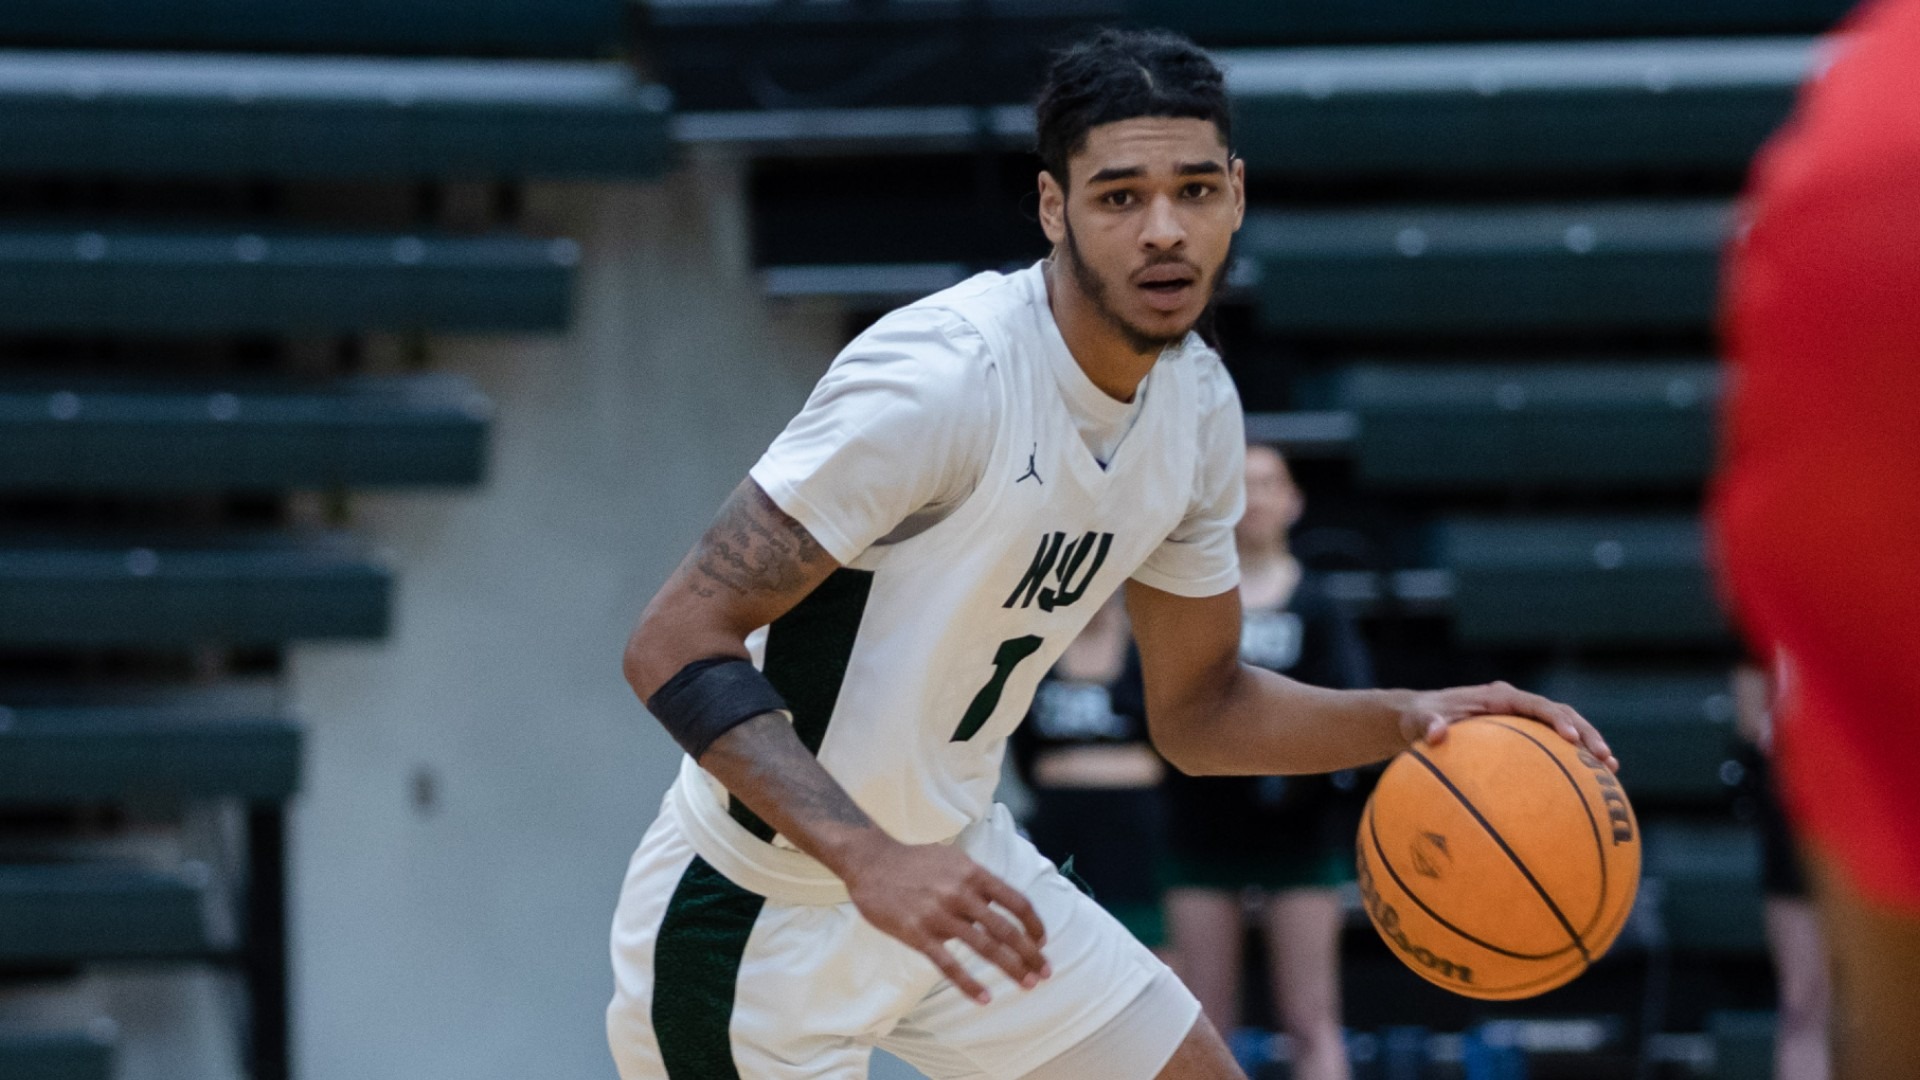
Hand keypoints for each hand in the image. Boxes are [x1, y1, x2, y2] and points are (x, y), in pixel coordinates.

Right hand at [841, 839, 1049, 1003]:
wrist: (872, 861)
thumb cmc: (915, 861)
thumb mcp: (954, 860)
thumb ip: (978, 881)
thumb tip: (1002, 904)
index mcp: (973, 873)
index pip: (1016, 901)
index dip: (1034, 924)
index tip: (1042, 941)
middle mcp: (960, 893)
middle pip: (1006, 929)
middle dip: (1030, 954)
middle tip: (1044, 972)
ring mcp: (939, 915)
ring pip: (984, 947)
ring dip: (1010, 968)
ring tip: (1026, 984)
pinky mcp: (918, 934)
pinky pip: (949, 964)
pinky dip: (969, 984)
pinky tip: (984, 998)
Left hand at [1400, 681, 1618, 771]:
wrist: (1420, 718)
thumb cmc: (1419, 718)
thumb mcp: (1417, 720)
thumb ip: (1426, 724)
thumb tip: (1435, 735)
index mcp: (1499, 697)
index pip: (1536, 704)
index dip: (1557, 720)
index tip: (1571, 740)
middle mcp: (1517, 705)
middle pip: (1562, 714)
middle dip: (1586, 734)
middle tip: (1604, 758)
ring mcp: (1523, 721)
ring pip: (1565, 730)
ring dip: (1589, 747)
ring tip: (1612, 771)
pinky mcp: (1524, 738)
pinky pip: (1553, 750)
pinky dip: (1571, 764)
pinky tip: (1589, 792)